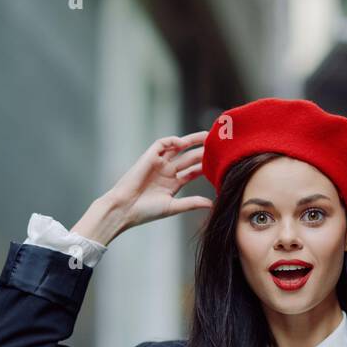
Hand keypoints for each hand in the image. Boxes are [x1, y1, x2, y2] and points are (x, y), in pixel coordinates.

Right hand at [96, 133, 212, 232]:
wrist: (124, 209)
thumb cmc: (145, 211)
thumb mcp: (172, 206)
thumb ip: (191, 203)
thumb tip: (211, 204)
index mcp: (173, 184)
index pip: (193, 171)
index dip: (205, 166)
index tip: (221, 163)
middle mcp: (167, 172)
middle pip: (189, 158)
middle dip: (202, 151)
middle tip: (218, 145)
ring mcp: (158, 164)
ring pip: (177, 148)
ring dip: (191, 141)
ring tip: (206, 136)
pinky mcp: (148, 157)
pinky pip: (161, 144)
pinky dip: (171, 141)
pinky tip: (183, 142)